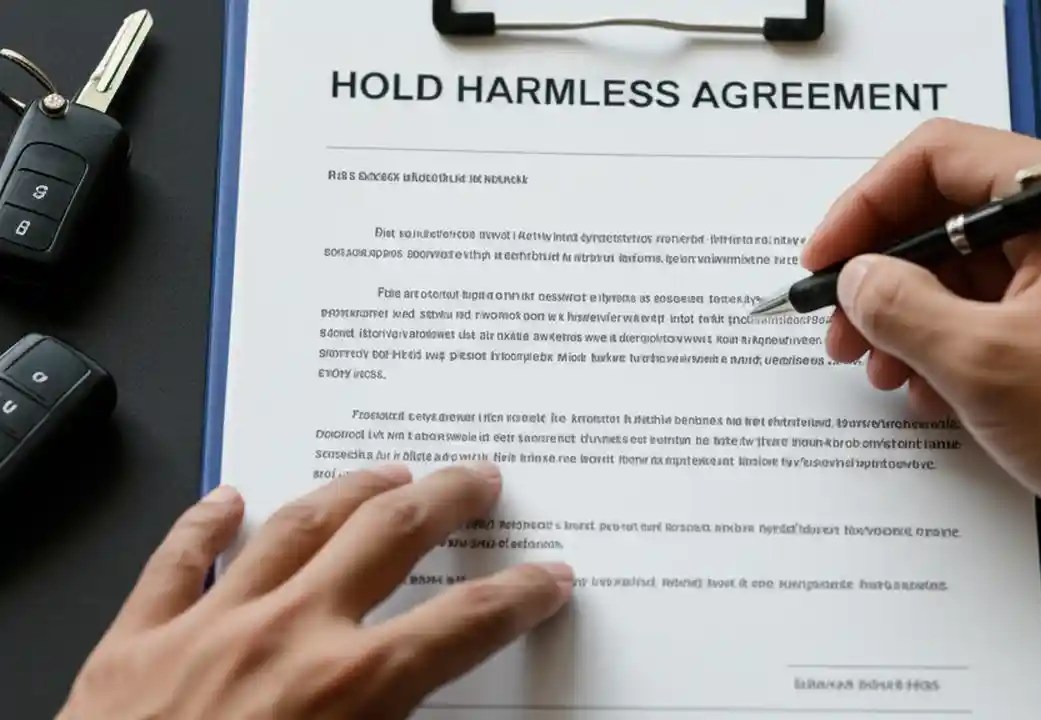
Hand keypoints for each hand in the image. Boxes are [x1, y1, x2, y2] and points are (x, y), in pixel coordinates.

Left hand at [57, 462, 572, 719]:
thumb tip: (437, 704)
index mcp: (352, 690)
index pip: (467, 623)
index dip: (520, 595)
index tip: (546, 577)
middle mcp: (290, 637)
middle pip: (391, 536)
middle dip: (448, 498)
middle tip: (476, 479)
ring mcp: (210, 628)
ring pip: (298, 524)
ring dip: (352, 490)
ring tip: (386, 471)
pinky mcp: (136, 641)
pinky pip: (177, 559)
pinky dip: (206, 522)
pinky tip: (228, 498)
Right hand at [804, 119, 1040, 566]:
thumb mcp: (985, 366)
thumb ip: (901, 308)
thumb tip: (855, 278)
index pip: (942, 157)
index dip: (865, 205)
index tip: (825, 258)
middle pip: (952, 211)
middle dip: (886, 273)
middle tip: (844, 327)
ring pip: (972, 262)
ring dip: (913, 313)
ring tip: (883, 368)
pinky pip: (1003, 300)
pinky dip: (956, 335)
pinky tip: (931, 387)